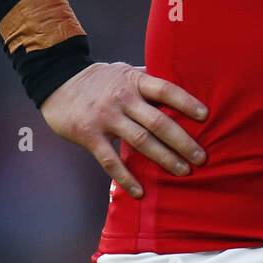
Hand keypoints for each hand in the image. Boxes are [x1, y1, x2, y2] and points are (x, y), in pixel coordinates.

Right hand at [41, 62, 208, 198]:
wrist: (57, 80)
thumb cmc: (99, 78)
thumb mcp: (125, 70)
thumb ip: (148, 79)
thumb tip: (181, 81)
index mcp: (134, 81)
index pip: (165, 90)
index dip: (186, 102)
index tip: (205, 117)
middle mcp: (122, 98)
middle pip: (157, 121)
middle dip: (182, 141)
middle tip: (201, 157)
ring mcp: (105, 117)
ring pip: (139, 142)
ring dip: (163, 158)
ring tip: (183, 171)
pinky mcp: (89, 135)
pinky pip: (110, 160)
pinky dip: (126, 177)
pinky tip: (140, 191)